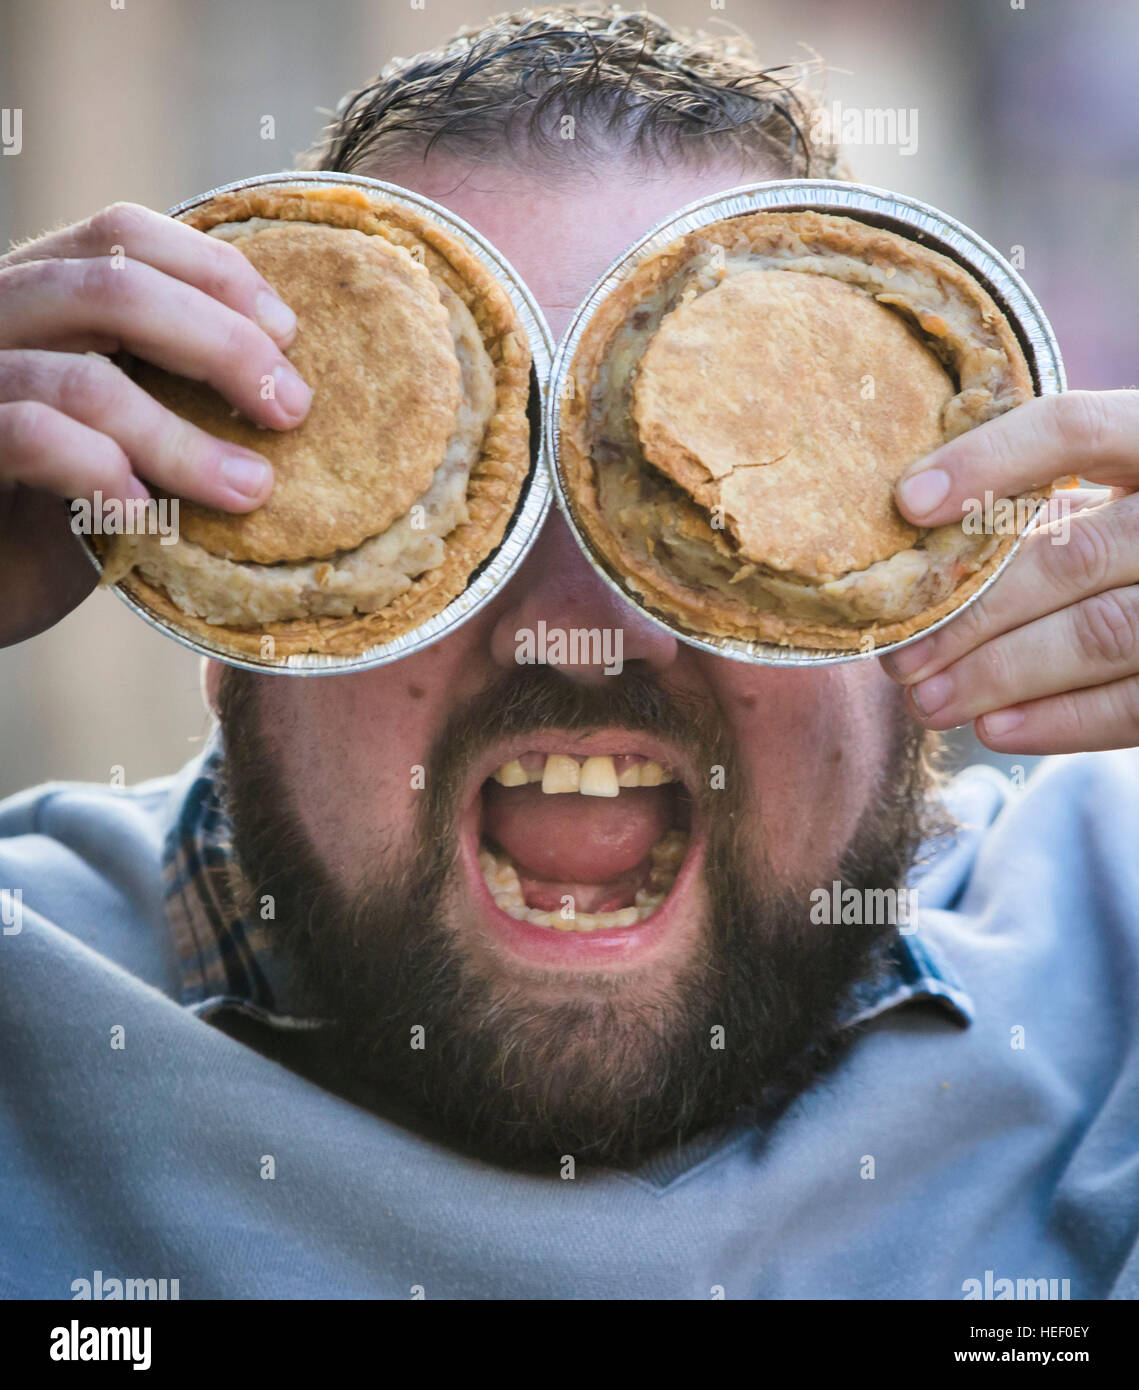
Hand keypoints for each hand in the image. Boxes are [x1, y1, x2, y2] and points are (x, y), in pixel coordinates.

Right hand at [0, 201, 312, 646]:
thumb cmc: (54, 513)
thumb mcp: (123, 435)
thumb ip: (168, 388)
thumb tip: (285, 388)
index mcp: (39, 297)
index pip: (124, 237)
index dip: (216, 273)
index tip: (288, 335)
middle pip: (114, 288)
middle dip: (223, 345)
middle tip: (291, 409)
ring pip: (83, 379)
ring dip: (184, 440)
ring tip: (250, 487)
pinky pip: (29, 436)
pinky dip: (99, 469)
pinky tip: (144, 511)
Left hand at [880, 389, 1138, 753]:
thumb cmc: (1125, 538)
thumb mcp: (1104, 495)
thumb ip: (1038, 507)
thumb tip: (915, 543)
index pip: (1076, 431)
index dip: (989, 464)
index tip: (908, 501)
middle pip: (1074, 557)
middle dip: (973, 613)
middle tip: (901, 655)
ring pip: (1102, 634)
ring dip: (1001, 674)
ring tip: (929, 700)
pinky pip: (1135, 704)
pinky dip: (1060, 721)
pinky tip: (994, 728)